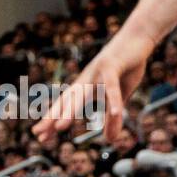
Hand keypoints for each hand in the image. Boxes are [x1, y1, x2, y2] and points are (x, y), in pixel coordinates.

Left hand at [32, 32, 152, 145]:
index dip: (52, 120)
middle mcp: (86, 80)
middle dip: (52, 118)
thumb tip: (109, 141)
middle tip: (38, 135)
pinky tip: (115, 114)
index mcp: (84, 86)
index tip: (40, 137)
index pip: (64, 106)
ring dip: (70, 111)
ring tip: (59, 127)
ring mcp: (97, 72)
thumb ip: (113, 117)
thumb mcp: (121, 95)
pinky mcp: (113, 66)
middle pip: (66, 102)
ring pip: (82, 94)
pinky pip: (111, 86)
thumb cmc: (127, 66)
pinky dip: (114, 100)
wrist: (138, 35)